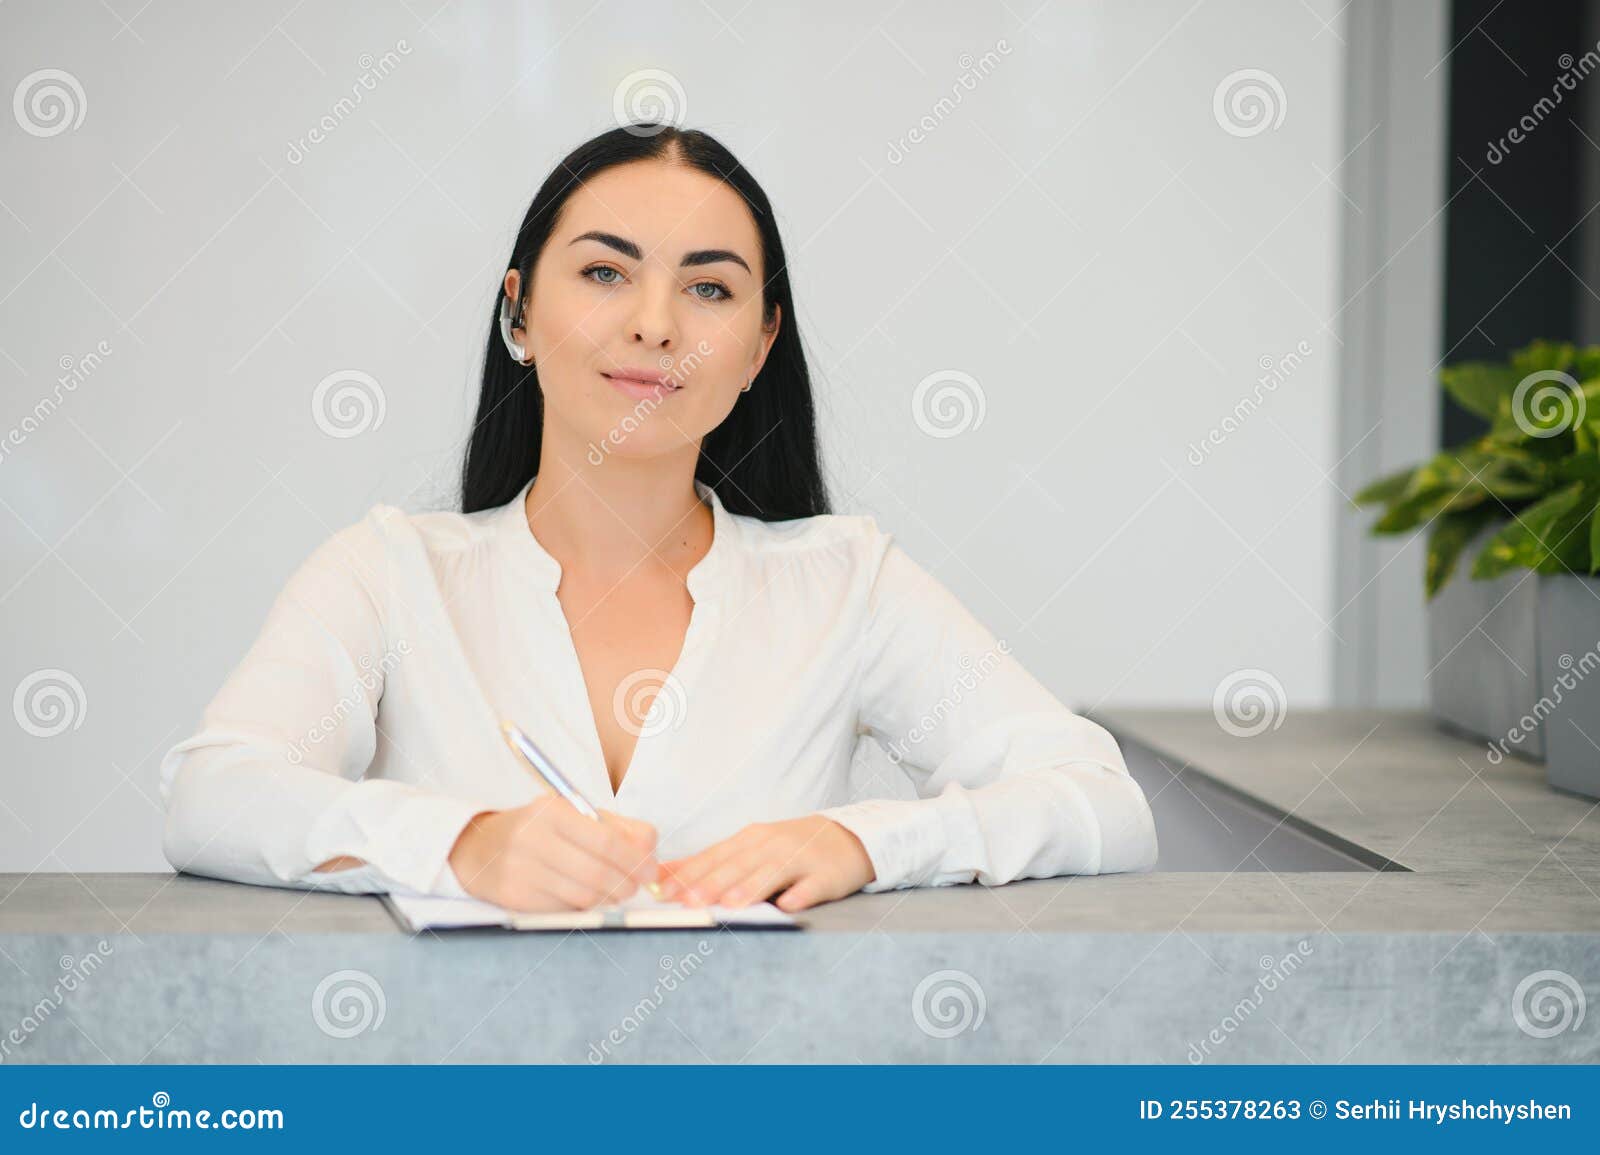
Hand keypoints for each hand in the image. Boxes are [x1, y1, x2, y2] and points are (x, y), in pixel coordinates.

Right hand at [447, 797, 657, 911]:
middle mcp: (533, 839)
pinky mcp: (514, 898)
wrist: (480, 847)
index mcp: (553, 811)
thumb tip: (649, 849)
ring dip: (608, 899)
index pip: (607, 842)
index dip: (636, 861)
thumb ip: (616, 827)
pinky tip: (585, 898)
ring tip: (614, 892)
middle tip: (635, 887)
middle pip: (598, 873)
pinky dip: (583, 907)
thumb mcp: (573, 814)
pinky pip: (564, 910)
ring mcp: (521, 871)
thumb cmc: (538, 829)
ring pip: (584, 896)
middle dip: (626, 885)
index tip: (651, 871)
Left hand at [655, 815, 874, 912]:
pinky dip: (800, 894)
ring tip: (730, 904)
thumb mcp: (749, 848)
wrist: (846, 838)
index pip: (715, 857)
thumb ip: (710, 863)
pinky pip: (812, 886)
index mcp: (750, 840)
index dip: (689, 874)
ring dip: (751, 888)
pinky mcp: (826, 875)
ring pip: (773, 873)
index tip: (663, 891)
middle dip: (712, 883)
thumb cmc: (788, 848)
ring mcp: (800, 858)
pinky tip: (788, 905)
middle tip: (688, 902)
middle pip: (739, 865)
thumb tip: (662, 877)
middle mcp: (772, 845)